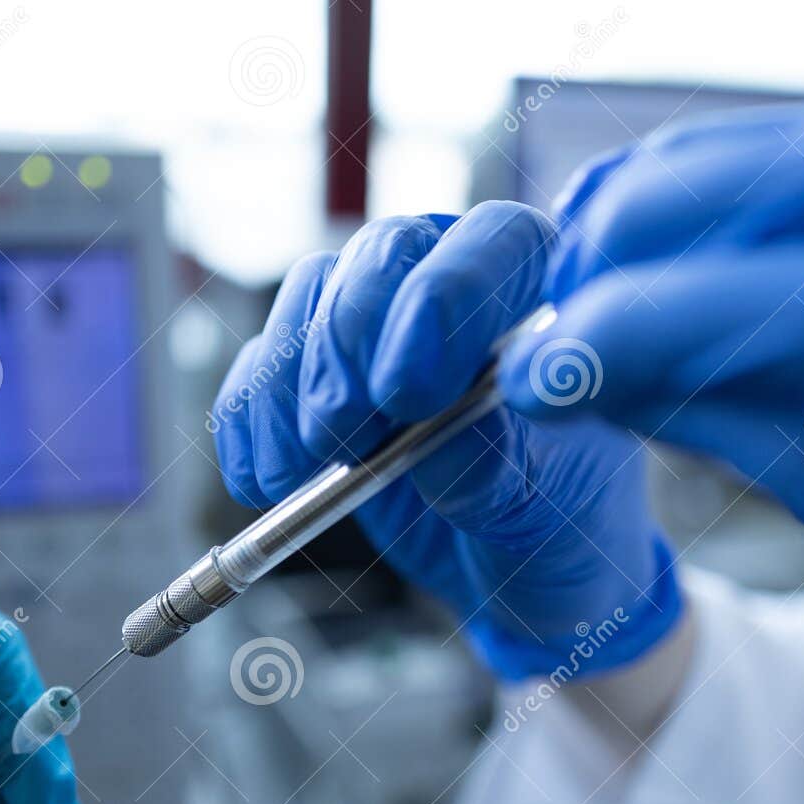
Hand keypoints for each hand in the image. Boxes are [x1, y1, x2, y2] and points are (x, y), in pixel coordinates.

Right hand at [213, 203, 680, 679]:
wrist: (509, 560)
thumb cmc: (554, 517)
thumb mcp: (541, 506)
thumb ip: (492, 462)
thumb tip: (431, 424)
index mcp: (538, 292)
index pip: (494, 244)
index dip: (443, 300)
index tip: (407, 393)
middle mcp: (452, 279)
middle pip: (383, 254)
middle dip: (346, 343)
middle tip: (337, 434)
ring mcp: (377, 317)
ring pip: (311, 295)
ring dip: (287, 385)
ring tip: (296, 473)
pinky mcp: (316, 367)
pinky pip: (262, 361)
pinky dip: (249, 418)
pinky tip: (259, 480)